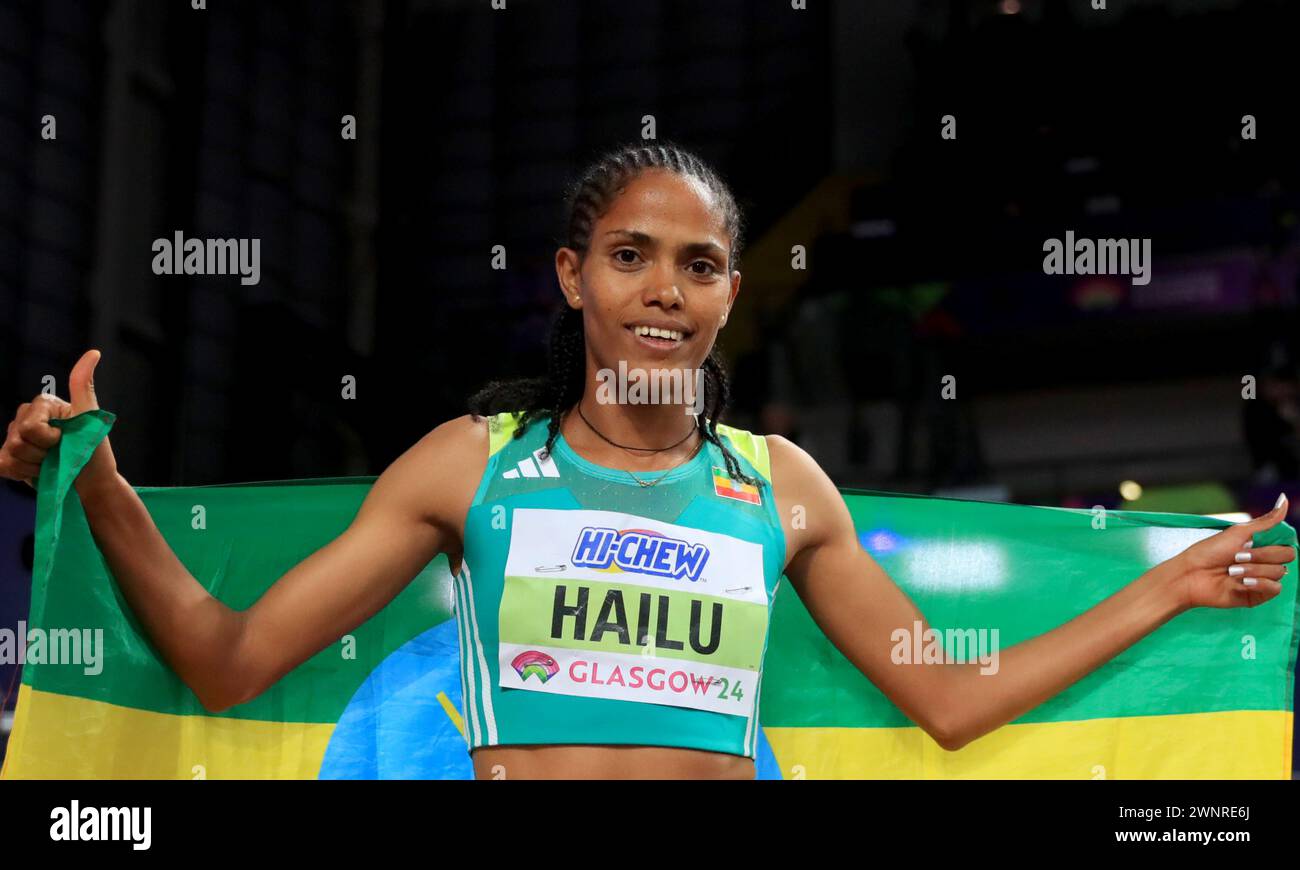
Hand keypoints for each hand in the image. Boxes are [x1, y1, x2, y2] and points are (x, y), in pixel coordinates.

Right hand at [0, 350, 115, 488]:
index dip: (50, 439)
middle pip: (18, 440)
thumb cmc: (94, 449)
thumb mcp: (92, 416)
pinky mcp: (9, 457)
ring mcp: (14, 437)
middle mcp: (24, 416)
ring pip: (11, 454)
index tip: (66, 439)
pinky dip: (20, 472)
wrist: (91, 480)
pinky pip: (2, 464)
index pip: (31, 426)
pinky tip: (36, 470)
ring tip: (52, 463)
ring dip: (35, 465)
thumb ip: (83, 386)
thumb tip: (93, 352)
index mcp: (42, 404)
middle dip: (43, 454)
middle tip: (60, 453)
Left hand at [1169, 494, 1293, 609]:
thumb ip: (1266, 521)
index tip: (1254, 540)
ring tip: (1232, 570)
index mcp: (1261, 546)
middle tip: (1237, 556)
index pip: (1286, 542)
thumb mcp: (1238, 532)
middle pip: (1286, 556)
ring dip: (1254, 569)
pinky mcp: (1257, 595)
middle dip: (1262, 555)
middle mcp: (1264, 562)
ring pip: (1279, 572)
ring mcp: (1262, 578)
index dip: (1275, 541)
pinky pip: (1275, 589)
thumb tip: (1284, 498)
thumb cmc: (1208, 552)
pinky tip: (1242, 582)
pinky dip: (1260, 583)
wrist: (1190, 575)